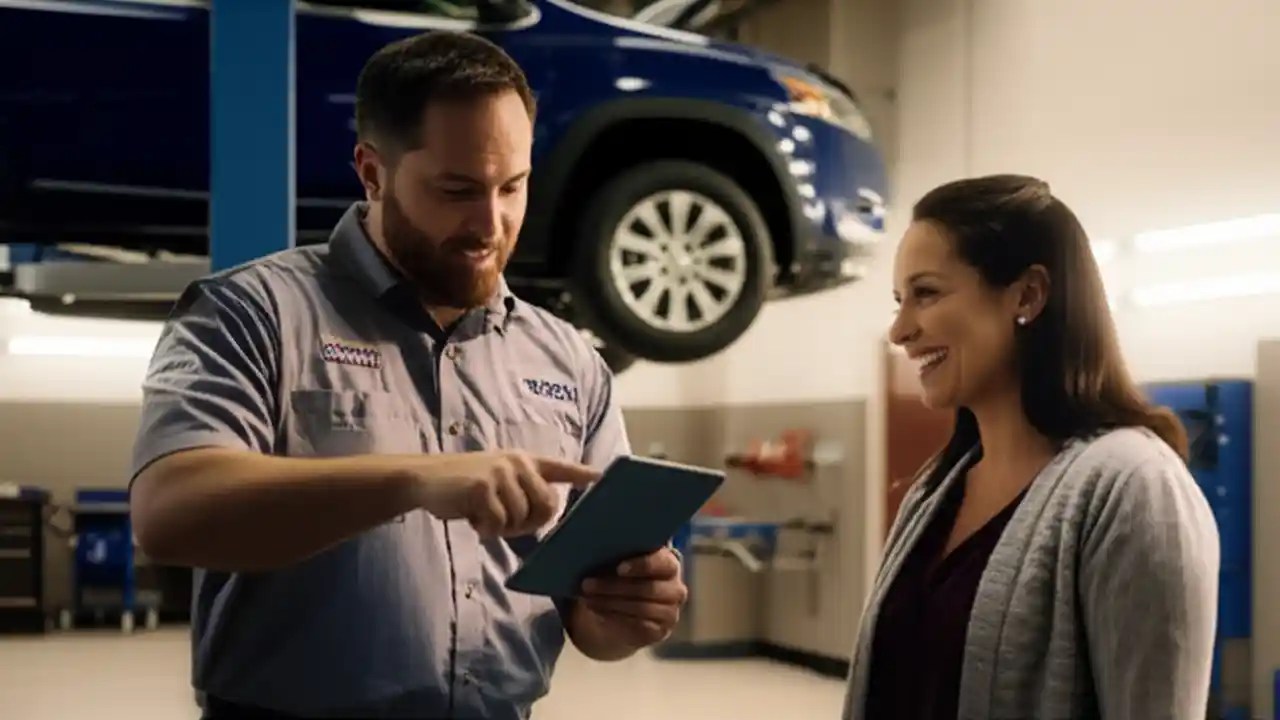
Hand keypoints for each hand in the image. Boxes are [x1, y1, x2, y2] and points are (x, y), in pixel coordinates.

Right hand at [415, 451, 598, 537]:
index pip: (561, 467)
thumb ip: (523, 489)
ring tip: (484, 517)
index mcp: (525, 460)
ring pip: (521, 518)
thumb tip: (546, 515)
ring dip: (503, 528)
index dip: (583, 474)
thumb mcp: (498, 477)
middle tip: (507, 524)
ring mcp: (500, 473)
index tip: (603, 477)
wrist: (425, 478)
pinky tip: (474, 520)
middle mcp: (517, 462)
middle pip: (547, 506)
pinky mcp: (483, 487)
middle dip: (530, 524)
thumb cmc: (465, 486)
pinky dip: (487, 530)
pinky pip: (499, 523)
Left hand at [574, 548, 687, 649]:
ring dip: (610, 603)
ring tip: (588, 599)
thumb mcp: (622, 562)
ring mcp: (670, 613)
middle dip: (614, 587)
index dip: (641, 565)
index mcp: (670, 565)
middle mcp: (676, 589)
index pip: (661, 563)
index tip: (619, 568)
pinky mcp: (660, 631)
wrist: (626, 609)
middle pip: (647, 588)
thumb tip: (596, 552)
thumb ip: (618, 556)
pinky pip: (639, 626)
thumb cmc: (624, 577)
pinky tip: (598, 612)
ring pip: (641, 608)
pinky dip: (615, 618)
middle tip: (587, 584)